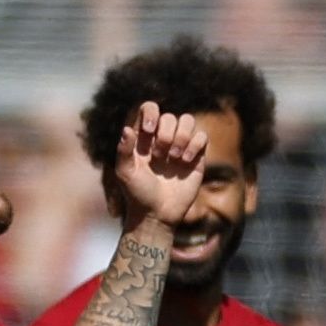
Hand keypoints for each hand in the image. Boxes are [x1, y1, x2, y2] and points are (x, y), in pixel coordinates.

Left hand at [115, 101, 206, 227]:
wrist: (157, 215)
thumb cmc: (137, 195)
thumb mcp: (125, 174)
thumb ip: (123, 151)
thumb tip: (127, 129)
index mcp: (143, 139)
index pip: (149, 109)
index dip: (150, 113)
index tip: (148, 130)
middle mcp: (162, 139)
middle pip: (170, 116)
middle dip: (166, 134)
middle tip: (159, 155)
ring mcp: (180, 147)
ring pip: (188, 120)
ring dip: (182, 136)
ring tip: (174, 157)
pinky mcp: (196, 157)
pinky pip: (202, 136)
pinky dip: (195, 145)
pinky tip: (185, 162)